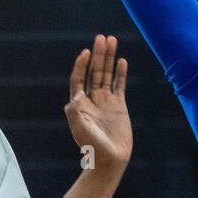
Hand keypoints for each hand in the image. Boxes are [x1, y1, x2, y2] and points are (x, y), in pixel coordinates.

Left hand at [65, 35, 131, 170]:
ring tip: (112, 41)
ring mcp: (106, 102)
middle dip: (98, 55)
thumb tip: (77, 93)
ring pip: (107, 75)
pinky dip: (120, 73)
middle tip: (101, 38)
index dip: (81, 65)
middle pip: (94, 72)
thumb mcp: (80, 129)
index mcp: (80, 104)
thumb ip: (75, 111)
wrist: (110, 159)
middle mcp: (92, 100)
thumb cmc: (92, 146)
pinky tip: (122, 61)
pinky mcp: (119, 106)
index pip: (79, 79)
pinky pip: (119, 85)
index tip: (85, 52)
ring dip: (109, 59)